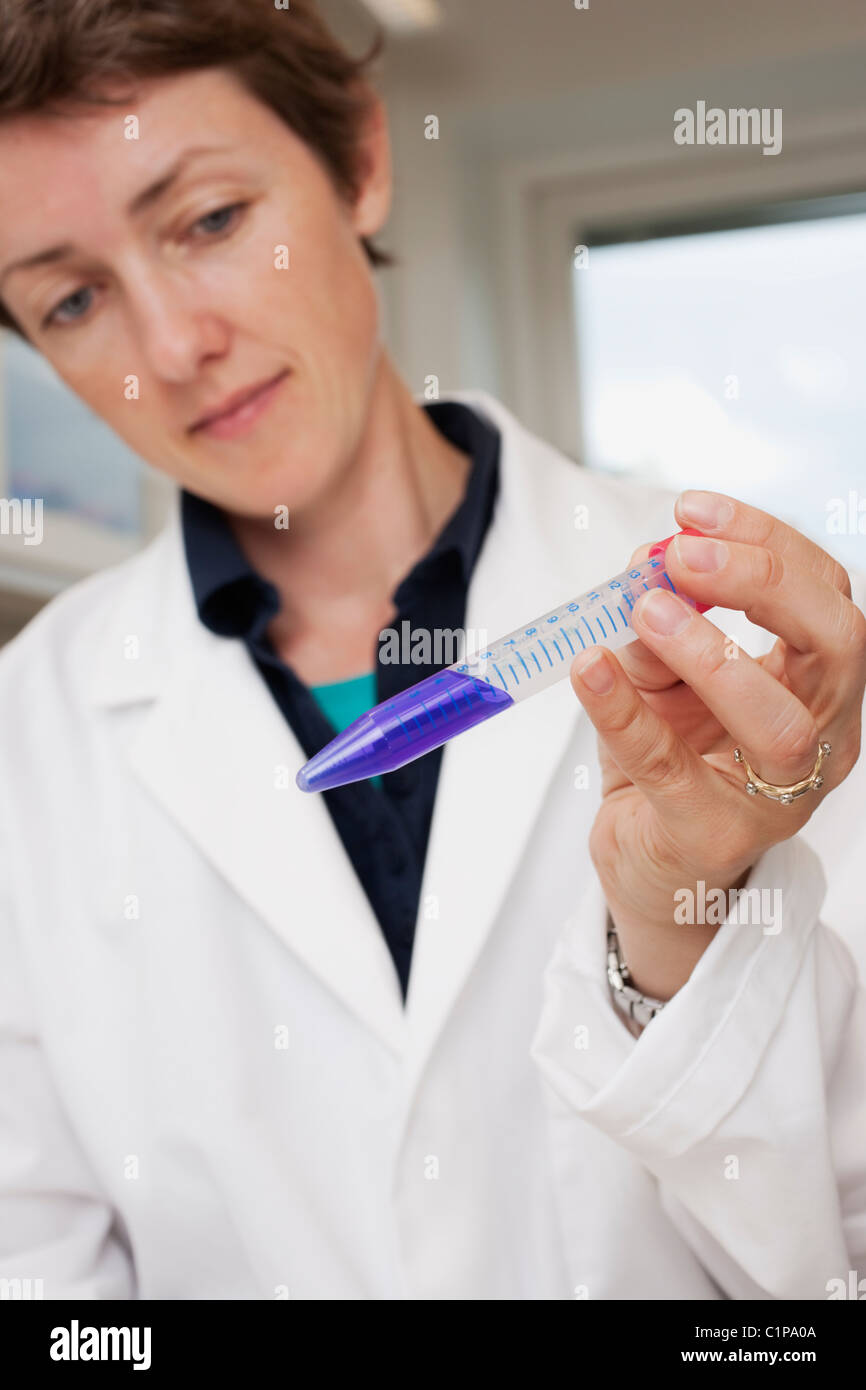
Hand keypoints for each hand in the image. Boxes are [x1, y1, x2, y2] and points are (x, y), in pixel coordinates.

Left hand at [569, 490, 865, 1001]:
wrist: (647, 859)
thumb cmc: (672, 756)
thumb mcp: (665, 674)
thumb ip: (661, 618)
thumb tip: (645, 562)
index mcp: (820, 684)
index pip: (826, 593)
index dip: (767, 541)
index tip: (693, 510)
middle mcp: (822, 737)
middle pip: (837, 645)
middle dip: (764, 584)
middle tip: (683, 556)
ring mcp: (777, 796)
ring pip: (781, 724)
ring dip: (711, 652)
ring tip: (644, 610)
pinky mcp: (712, 836)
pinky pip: (672, 769)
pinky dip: (625, 712)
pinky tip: (588, 669)